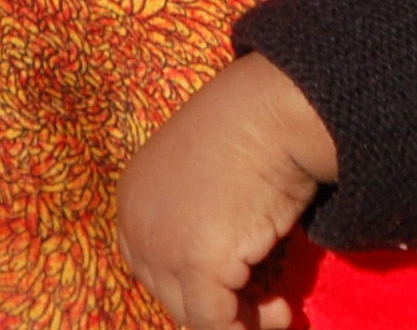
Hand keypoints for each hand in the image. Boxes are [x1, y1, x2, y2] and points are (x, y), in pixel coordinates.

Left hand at [117, 54, 338, 329]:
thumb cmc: (256, 126)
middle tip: (262, 305)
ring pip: (191, 314)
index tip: (234, 289)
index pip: (150, 264)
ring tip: (277, 313)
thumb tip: (222, 263)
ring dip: (239, 321)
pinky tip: (283, 312)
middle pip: (168, 293)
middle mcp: (136, 224)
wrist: (276, 109)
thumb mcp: (209, 172)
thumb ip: (197, 213)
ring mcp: (161, 247)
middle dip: (216, 306)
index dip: (191, 284)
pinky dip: (250, 326)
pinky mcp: (195, 265)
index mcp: (133, 195)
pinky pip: (215, 322)